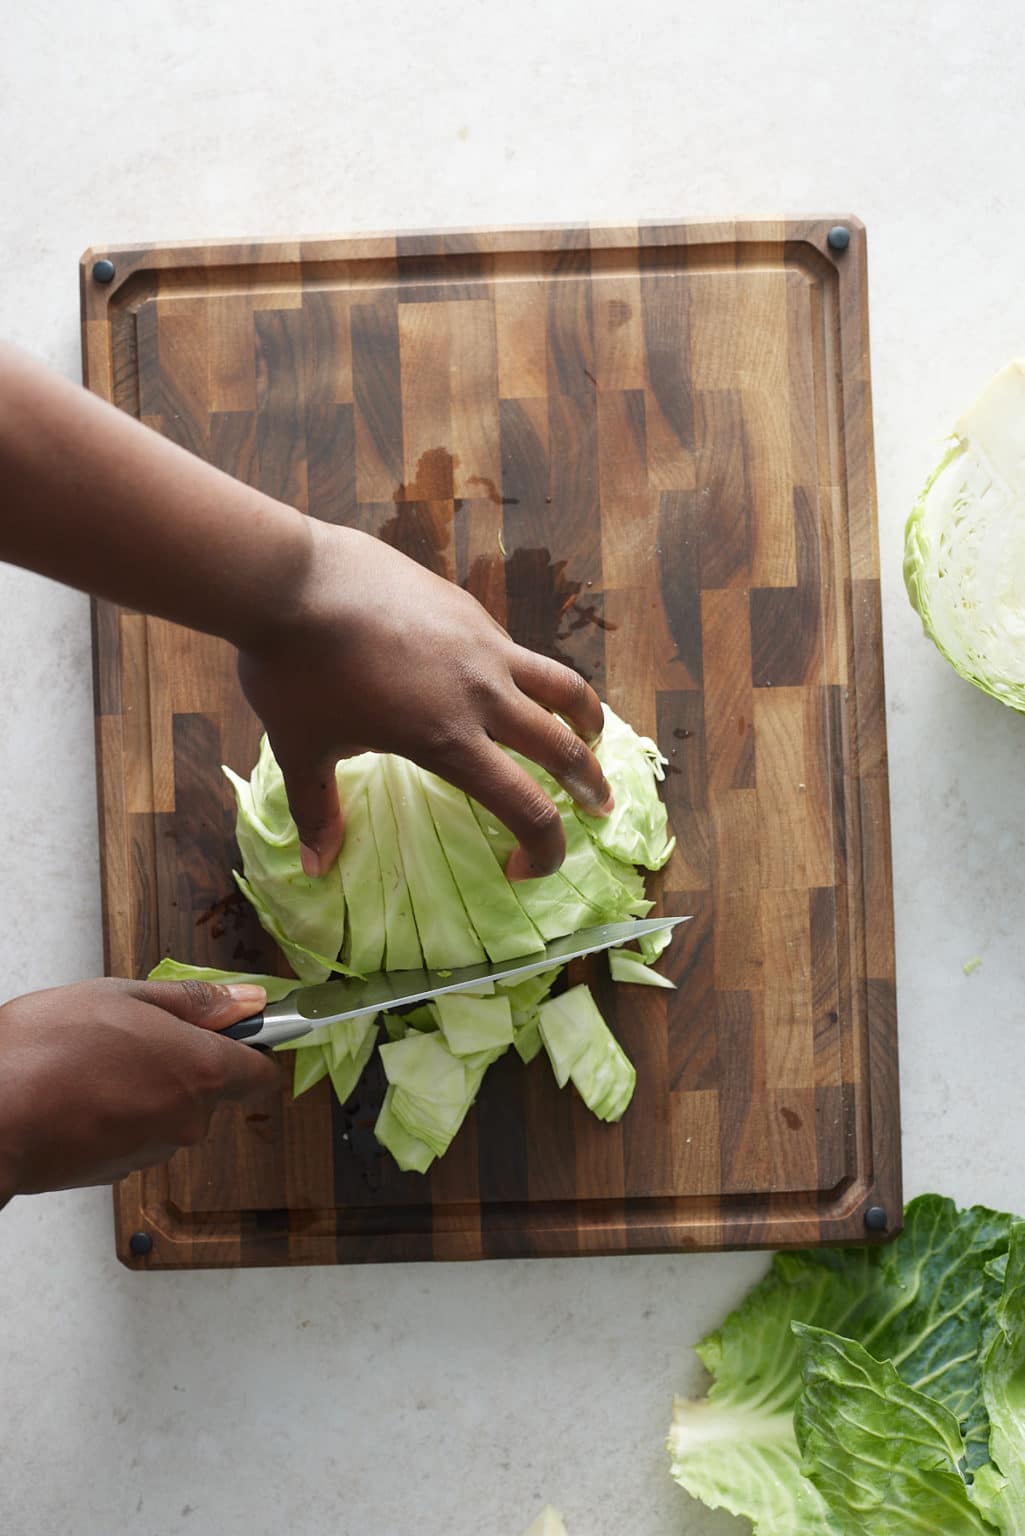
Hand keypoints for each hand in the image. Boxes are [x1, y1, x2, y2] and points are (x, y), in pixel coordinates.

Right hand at [0, 978, 277, 1201]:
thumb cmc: (48, 1048)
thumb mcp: (123, 996)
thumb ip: (193, 1001)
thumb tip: (247, 1001)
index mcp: (201, 1071)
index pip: (261, 1074)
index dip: (252, 1049)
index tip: (233, 1030)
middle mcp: (188, 1121)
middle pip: (210, 1092)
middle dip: (182, 1062)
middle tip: (132, 1033)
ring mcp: (152, 1152)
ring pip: (169, 1113)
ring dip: (146, 1088)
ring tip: (94, 1063)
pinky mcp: (117, 1174)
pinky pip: (135, 1136)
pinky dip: (117, 1116)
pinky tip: (80, 1094)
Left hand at [237, 521, 613, 880]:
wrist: (292, 580)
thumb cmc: (293, 671)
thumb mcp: (301, 750)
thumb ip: (318, 810)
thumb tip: (317, 868)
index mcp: (449, 741)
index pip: (527, 808)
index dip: (544, 849)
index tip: (529, 868)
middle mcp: (482, 695)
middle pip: (564, 746)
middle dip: (590, 785)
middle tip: (600, 807)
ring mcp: (482, 645)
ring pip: (561, 684)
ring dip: (586, 717)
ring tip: (594, 733)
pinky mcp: (469, 609)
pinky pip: (516, 650)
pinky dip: (529, 676)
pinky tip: (509, 682)